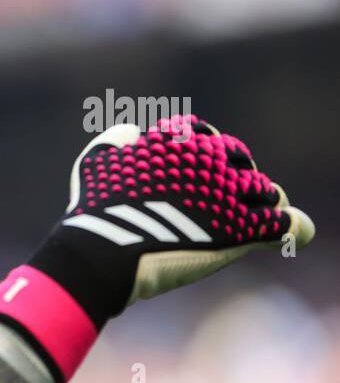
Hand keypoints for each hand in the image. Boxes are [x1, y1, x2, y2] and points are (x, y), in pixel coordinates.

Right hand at [0, 114, 314, 382]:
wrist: (102, 249)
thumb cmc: (94, 207)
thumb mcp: (96, 160)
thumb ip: (119, 139)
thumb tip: (137, 133)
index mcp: (174, 140)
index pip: (201, 133)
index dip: (203, 147)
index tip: (198, 164)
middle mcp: (206, 159)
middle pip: (236, 158)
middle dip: (235, 172)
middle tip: (231, 191)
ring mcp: (226, 193)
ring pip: (263, 190)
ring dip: (263, 200)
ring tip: (259, 212)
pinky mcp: (240, 228)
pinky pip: (281, 223)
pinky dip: (288, 228)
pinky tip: (287, 233)